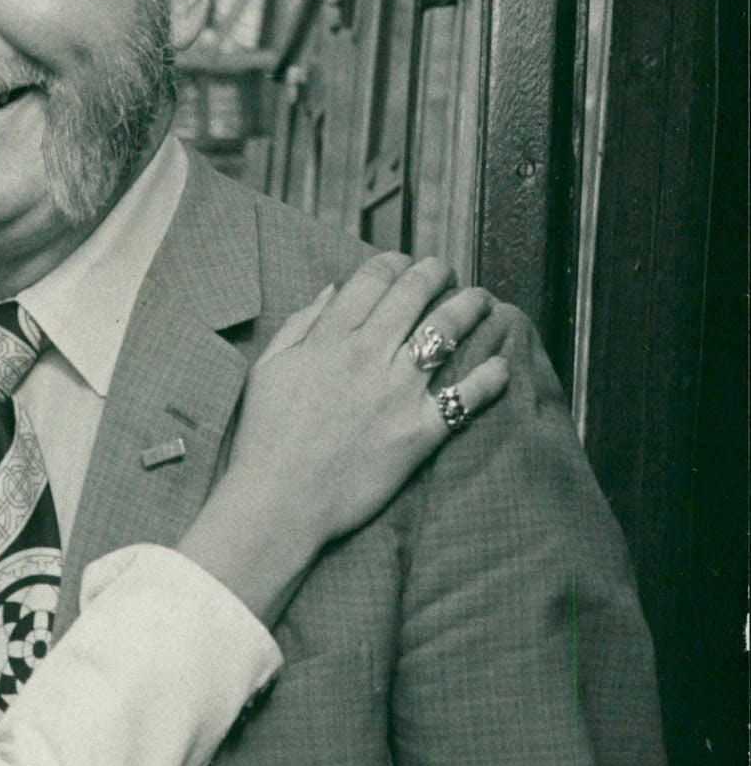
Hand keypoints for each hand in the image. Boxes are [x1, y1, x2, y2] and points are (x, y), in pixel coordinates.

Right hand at [180, 254, 507, 625]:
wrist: (279, 502)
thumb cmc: (264, 438)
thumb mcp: (268, 370)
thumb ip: (300, 325)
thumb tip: (332, 292)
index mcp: (328, 339)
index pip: (373, 279)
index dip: (394, 262)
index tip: (403, 263)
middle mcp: (368, 356)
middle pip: (416, 293)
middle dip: (437, 273)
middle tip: (446, 273)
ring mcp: (398, 393)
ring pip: (448, 330)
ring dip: (470, 306)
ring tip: (480, 301)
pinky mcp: (420, 432)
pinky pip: (468, 396)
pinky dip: (491, 378)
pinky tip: (500, 367)